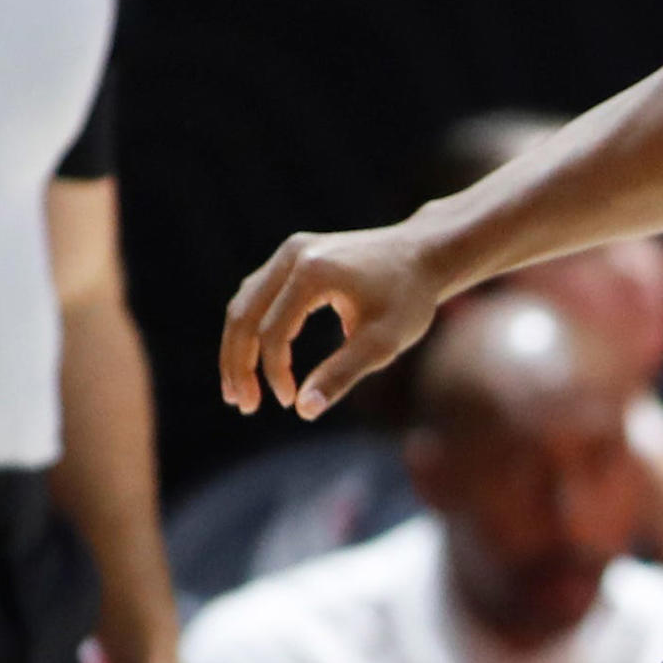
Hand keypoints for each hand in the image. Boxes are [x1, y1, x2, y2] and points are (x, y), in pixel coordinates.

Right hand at [219, 222, 445, 420]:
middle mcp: (292, 255)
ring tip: (238, 390)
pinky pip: (258, 295)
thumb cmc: (409, 300)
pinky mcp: (293, 256)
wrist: (424, 254)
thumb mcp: (383, 342)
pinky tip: (254, 359)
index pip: (273, 331)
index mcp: (312, 273)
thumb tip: (304, 410)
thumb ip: (342, 374)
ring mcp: (290, 251)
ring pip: (244, 304)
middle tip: (242, 405)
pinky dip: (251, 328)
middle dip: (238, 364)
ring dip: (237, 348)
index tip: (289, 402)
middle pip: (244, 315)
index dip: (274, 372)